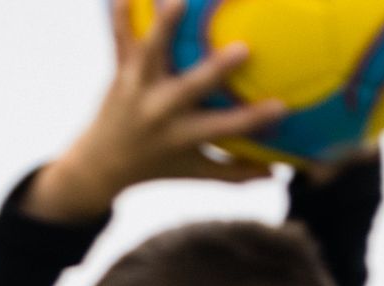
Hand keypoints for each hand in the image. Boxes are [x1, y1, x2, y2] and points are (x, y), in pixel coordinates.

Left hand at [26, 0, 286, 222]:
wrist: (102, 166)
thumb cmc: (159, 165)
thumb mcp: (196, 171)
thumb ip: (235, 171)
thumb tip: (275, 170)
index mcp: (182, 136)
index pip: (224, 129)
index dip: (253, 120)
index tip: (281, 107)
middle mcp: (160, 112)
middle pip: (190, 89)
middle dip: (216, 71)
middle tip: (244, 50)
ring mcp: (138, 88)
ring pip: (151, 53)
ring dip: (163, 24)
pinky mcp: (121, 70)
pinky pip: (120, 37)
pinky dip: (121, 14)